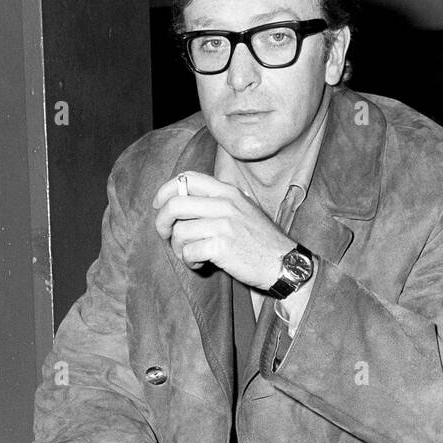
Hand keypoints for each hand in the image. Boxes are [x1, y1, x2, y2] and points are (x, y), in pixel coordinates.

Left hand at [152, 170, 292, 290]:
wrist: (282, 264)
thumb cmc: (259, 240)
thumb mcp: (242, 209)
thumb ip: (216, 201)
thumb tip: (180, 200)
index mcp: (227, 191)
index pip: (186, 178)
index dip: (165, 191)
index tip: (159, 206)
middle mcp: (224, 204)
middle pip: (174, 204)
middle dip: (162, 222)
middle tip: (166, 235)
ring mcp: (223, 225)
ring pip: (179, 232)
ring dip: (178, 248)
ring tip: (191, 255)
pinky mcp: (221, 247)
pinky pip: (188, 252)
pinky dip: (189, 261)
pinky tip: (200, 263)